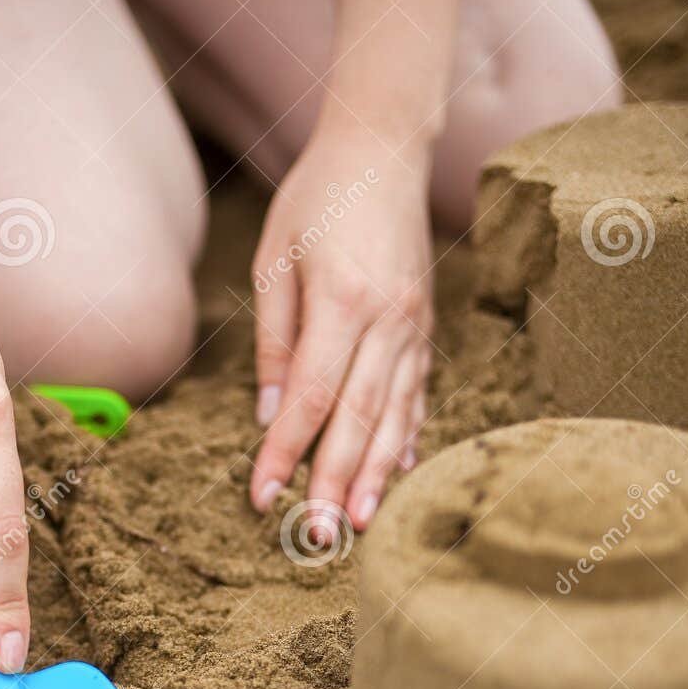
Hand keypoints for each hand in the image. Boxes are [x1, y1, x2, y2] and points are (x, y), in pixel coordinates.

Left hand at [249, 130, 433, 536]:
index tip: (263, 497)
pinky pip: (416, 394)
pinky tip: (394, 475)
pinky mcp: (425, 327)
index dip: (286, 452)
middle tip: (316, 539)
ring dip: (374, 475)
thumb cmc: (315, 200)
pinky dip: (405, 438)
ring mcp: (414, 326)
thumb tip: (266, 417)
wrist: (382, 149)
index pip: (311, 397)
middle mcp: (387, 320)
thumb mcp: (273, 262)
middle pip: (358, 419)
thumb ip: (273, 342)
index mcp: (344, 301)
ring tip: (357, 524)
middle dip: (333, 483)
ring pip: (394, 416)